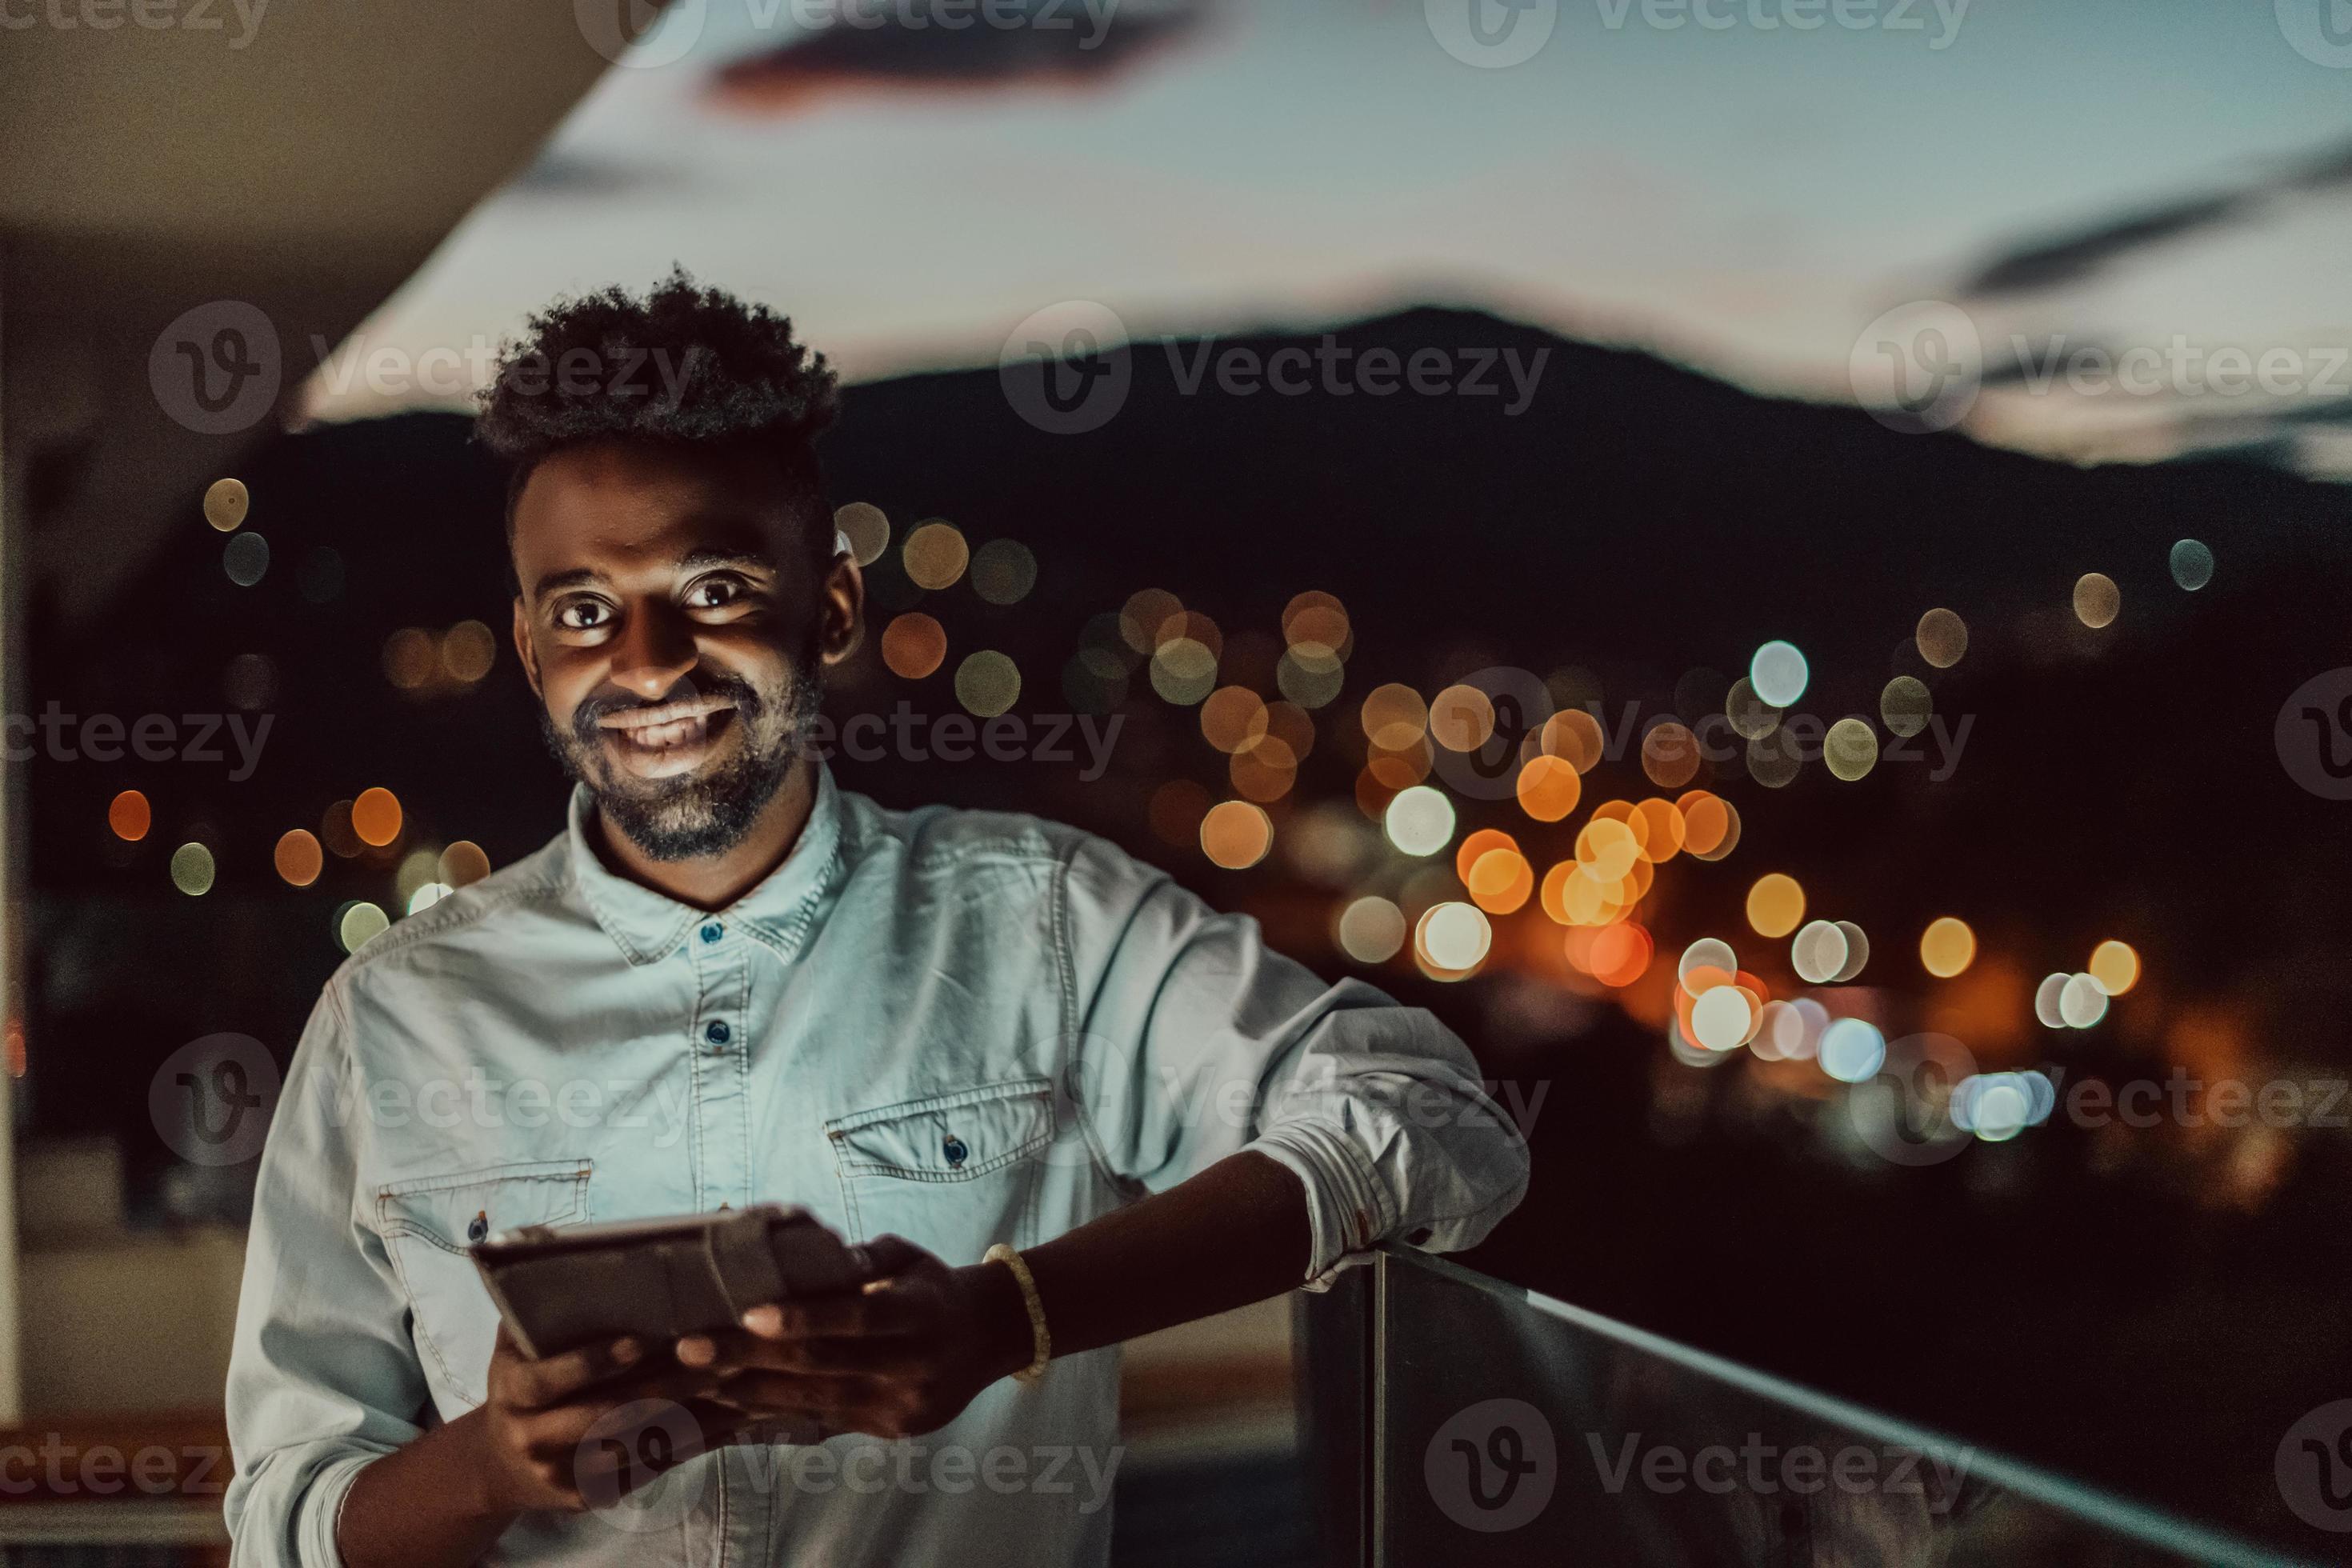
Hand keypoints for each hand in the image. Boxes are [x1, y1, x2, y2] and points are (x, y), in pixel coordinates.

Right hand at [475, 1322, 750, 1512]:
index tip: (640, 1340)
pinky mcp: (592, 1495)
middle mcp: (531, 1437)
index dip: (593, 1361)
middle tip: (717, 1355)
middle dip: (664, 1385)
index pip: (550, 1379)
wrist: (501, 1465)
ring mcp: (561, 1472)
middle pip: (604, 1414)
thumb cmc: (522, 1381)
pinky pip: (648, 1469)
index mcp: (512, 1391)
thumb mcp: (516, 1344)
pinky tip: (731, 1419)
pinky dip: (691, 1443)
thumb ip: (537, 1306)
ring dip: (688, 1415)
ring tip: (735, 1382)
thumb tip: (553, 1240)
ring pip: (634, 1444)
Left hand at [674, 1235, 1035, 1440]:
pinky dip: (768, 1414)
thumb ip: (865, 1258)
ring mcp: (898, 1407)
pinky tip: (725, 1408)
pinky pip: (818, 1423)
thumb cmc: (932, 1286)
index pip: (859, 1317)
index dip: (805, 1318)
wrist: (987, 1338)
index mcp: (921, 1313)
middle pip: (822, 1366)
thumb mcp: (911, 1257)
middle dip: (749, 1359)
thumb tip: (808, 1251)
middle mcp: (912, 1366)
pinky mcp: (885, 1430)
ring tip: (688, 1382)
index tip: (750, 1314)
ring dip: (743, 1392)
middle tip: (687, 1349)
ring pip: (811, 1403)